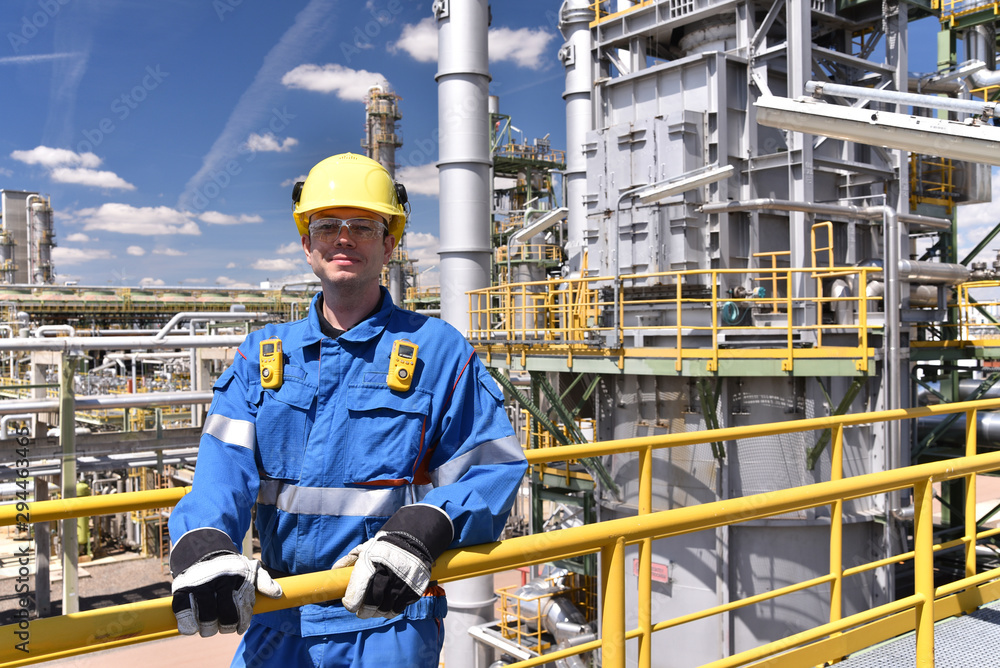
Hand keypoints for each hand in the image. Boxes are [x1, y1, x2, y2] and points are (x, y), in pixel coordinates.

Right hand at [171, 552, 282, 635]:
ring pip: (206, 619)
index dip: (242, 622)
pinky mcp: (182, 590)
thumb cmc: (231, 566)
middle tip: (224, 627)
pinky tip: (193, 628)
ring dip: (208, 629)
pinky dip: (189, 626)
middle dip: (226, 627)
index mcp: (238, 578)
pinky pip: (185, 615)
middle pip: (225, 616)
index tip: (239, 628)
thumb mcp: (251, 569)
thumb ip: (264, 581)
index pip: (243, 608)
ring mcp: (200, 586)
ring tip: (209, 628)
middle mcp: (220, 581)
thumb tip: (277, 594)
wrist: (203, 549)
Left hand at [333, 504, 452, 618]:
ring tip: (374, 609)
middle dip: (363, 612)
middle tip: (361, 612)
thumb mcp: (364, 549)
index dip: (350, 604)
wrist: (411, 541)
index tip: (349, 604)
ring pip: (384, 610)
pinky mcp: (412, 591)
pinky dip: (390, 611)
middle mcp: (385, 578)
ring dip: (377, 613)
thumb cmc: (383, 547)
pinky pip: (398, 609)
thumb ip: (347, 560)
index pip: (355, 597)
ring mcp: (400, 586)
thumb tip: (333, 571)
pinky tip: (387, 607)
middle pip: (370, 606)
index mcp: (370, 567)